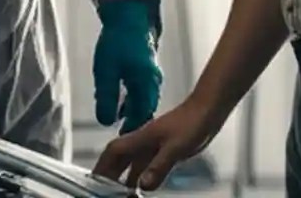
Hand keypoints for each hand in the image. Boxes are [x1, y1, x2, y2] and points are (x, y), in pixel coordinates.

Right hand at [93, 98, 218, 191]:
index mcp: (140, 138)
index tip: (93, 181)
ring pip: (130, 164)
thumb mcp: (176, 148)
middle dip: (107, 174)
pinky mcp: (161, 150)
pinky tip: (139, 187)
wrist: (206, 111)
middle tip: (101, 190)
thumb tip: (142, 185)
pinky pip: (144, 166)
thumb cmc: (192, 123)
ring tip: (116, 193)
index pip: (113, 152)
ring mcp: (151, 146)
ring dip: (121, 178)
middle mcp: (142, 142)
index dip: (102, 166)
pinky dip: (137, 177)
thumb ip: (159, 166)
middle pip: (117, 159)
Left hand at [94, 0, 161, 133]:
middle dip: (135, 123)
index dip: (133, 130)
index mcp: (145, 85)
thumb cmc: (117, 40)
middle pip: (146, 109)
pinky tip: (125, 100)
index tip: (124, 142)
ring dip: (135, 111)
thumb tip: (106, 121)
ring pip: (145, 99)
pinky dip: (135, 98)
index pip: (141, 116)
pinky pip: (144, 89)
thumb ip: (106, 98)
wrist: (128, 14)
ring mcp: (152, 73)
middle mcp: (153, 81)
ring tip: (124, 121)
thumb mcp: (106, 72)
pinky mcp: (147, 65)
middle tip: (125, 137)